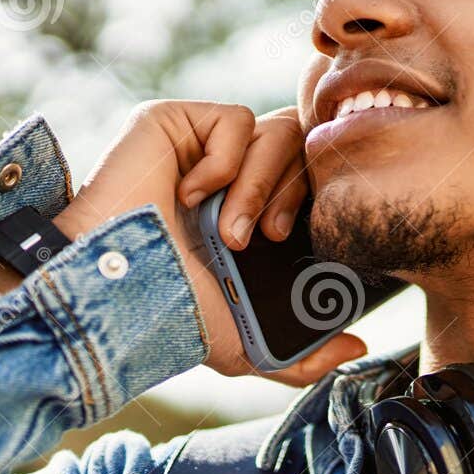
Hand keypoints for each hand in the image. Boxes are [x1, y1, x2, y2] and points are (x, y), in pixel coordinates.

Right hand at [37, 101, 365, 385]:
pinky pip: (234, 119)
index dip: (322, 198)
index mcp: (260, 212)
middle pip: (307, 147)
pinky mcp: (177, 121)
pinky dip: (223, 161)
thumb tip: (358, 350)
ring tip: (227, 230)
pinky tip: (191, 195)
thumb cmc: (170, 316)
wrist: (115, 293)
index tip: (304, 239)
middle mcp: (238, 174)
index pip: (317, 177)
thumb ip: (304, 355)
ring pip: (278, 131)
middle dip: (294, 194)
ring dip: (259, 185)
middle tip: (269, 238)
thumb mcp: (248, 347)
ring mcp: (208, 146)